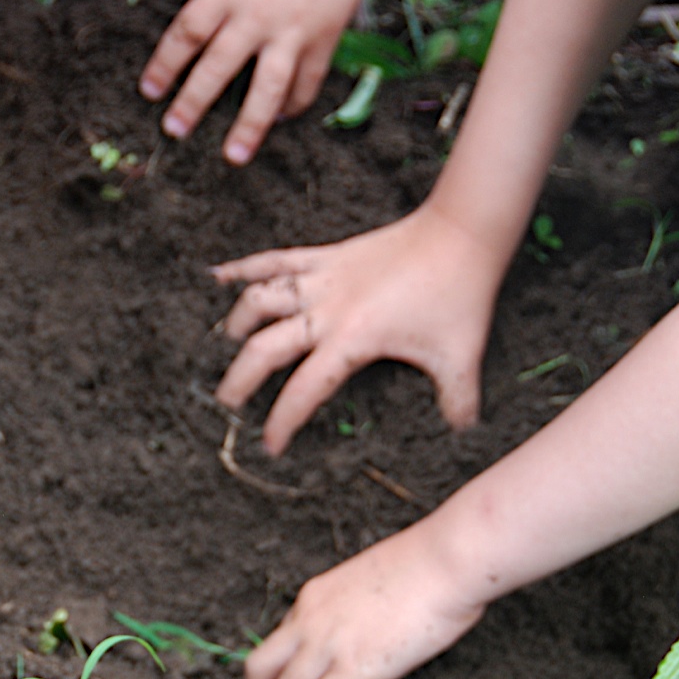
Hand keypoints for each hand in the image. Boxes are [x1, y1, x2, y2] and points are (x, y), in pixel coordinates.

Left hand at [139, 0, 358, 164]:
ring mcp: (291, 32)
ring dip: (249, 125)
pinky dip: (292, 106)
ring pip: (267, 87)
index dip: (165, 63)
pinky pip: (305, 84)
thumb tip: (185, 29)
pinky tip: (278, 120)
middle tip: (174, 130)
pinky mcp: (322, 41)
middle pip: (219, 66)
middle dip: (193, 101)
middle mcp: (257, 15)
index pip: (188, 33)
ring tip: (234, 156)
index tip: (149, 91)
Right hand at [213, 205, 504, 454]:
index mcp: (352, 340)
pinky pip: (275, 259)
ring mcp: (322, 279)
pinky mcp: (326, 255)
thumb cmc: (460, 294)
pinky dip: (243, 267)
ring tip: (228, 342)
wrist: (461, 232)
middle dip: (239, 379)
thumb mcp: (461, 356)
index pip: (304, 390)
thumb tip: (463, 431)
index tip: (270, 445)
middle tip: (227, 402)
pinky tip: (215, 274)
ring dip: (237, 322)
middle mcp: (326, 310)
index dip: (283, 422)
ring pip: (259, 299)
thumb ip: (457, 399)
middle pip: (264, 348)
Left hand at [245, 525, 486, 678]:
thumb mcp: (366, 581)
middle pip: (260, 668)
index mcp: (313, 596)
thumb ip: (352, 609)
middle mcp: (308, 622)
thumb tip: (363, 631)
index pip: (279, 639)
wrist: (446, 562)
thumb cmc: (425, 564)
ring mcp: (327, 647)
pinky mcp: (353, 671)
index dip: (278, 667)